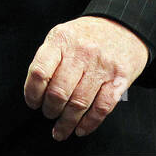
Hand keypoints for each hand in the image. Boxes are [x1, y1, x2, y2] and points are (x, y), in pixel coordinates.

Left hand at [23, 15, 149, 140]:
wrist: (123, 26)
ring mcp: (102, 65)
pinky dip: (89, 123)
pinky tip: (81, 129)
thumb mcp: (64, 35)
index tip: (33, 103)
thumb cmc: (88, 35)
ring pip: (79, 103)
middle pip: (59, 92)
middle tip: (49, 114)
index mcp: (62, 39)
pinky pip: (102, 108)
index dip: (32, 93)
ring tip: (61, 130)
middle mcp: (82, 51)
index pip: (40, 72)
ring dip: (67, 123)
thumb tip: (36, 91)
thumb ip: (49, 58)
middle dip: (50, 110)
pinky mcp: (119, 78)